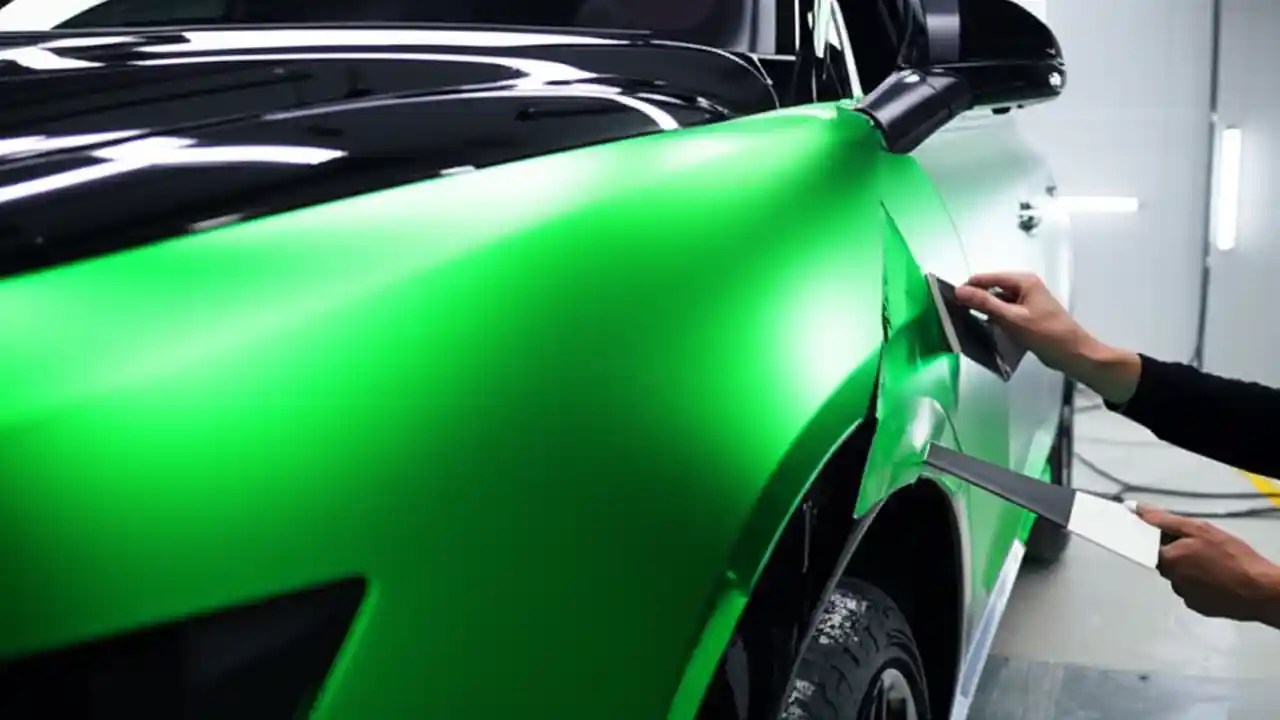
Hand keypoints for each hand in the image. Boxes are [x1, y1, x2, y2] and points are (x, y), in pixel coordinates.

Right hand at [953, 272, 1140, 403]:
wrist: (1073, 354)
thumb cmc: (1045, 334)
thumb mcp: (1012, 318)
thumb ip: (985, 303)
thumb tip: (958, 290)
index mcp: (1022, 281)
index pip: (985, 278)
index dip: (968, 289)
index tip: (950, 304)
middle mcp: (1023, 286)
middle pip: (990, 288)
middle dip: (975, 300)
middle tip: (957, 317)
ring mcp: (1025, 301)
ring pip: (996, 302)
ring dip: (984, 311)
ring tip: (967, 324)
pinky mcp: (1025, 315)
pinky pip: (1003, 312)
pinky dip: (994, 319)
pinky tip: (985, 330)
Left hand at [1137, 505, 1279, 625]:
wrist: (1260, 590)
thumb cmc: (1232, 557)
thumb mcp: (1199, 529)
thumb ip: (1165, 520)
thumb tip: (1137, 509)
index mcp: (1168, 560)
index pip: (1151, 545)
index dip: (1165, 537)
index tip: (1180, 534)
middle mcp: (1172, 581)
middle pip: (1168, 561)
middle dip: (1180, 552)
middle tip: (1204, 546)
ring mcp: (1186, 596)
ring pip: (1181, 576)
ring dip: (1192, 568)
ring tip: (1217, 563)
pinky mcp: (1200, 608)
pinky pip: (1194, 590)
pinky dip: (1202, 583)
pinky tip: (1219, 578)